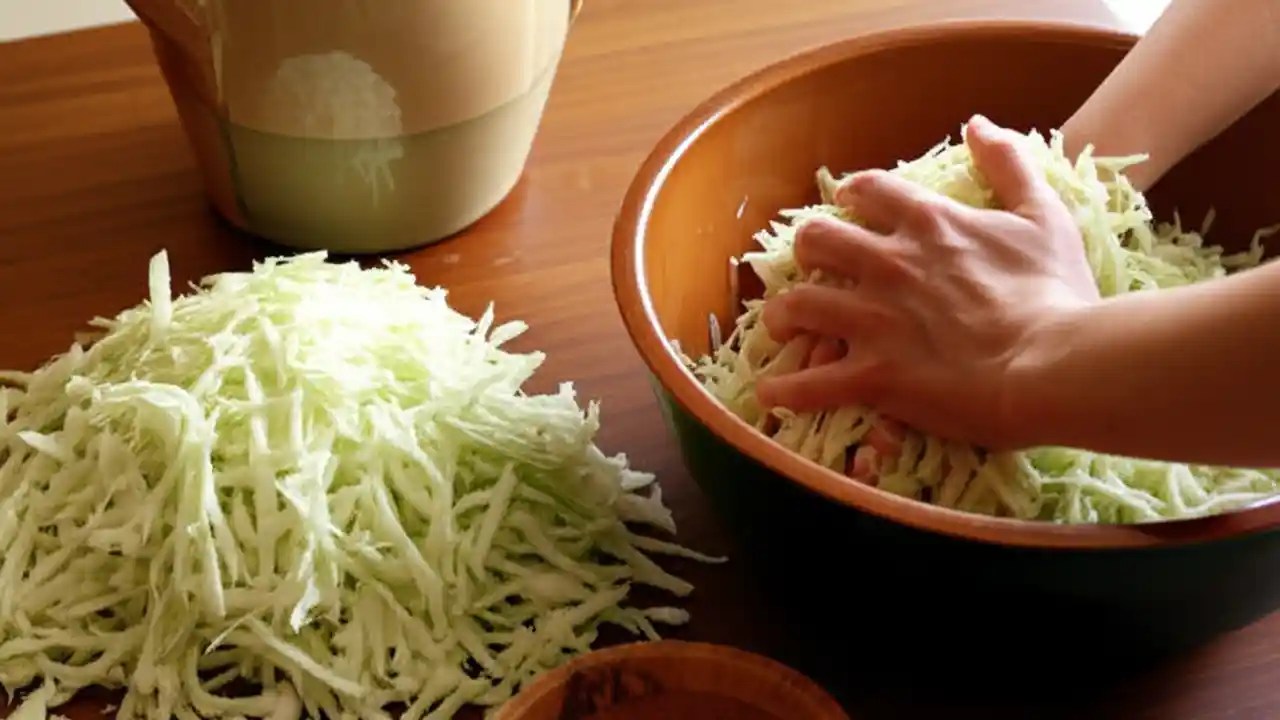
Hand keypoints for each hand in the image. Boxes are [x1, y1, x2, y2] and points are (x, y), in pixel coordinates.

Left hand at [755, 115, 1100, 449]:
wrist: (1055, 365)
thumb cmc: (1058, 293)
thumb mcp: (1044, 215)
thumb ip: (1009, 164)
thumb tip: (977, 122)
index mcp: (928, 224)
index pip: (867, 191)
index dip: (851, 196)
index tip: (848, 206)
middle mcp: (888, 264)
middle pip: (815, 239)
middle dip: (807, 251)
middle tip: (814, 267)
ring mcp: (874, 320)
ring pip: (797, 305)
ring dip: (784, 316)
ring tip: (784, 327)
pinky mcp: (872, 375)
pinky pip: (809, 384)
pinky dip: (784, 390)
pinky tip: (773, 393)